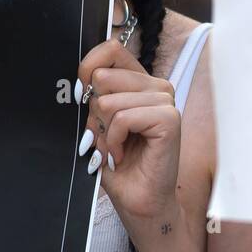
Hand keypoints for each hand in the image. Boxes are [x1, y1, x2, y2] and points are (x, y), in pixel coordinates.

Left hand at [76, 38, 181, 227]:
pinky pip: (124, 117)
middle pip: (104, 77)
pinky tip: (122, 154)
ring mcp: (166, 101)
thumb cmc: (118, 164)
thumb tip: (83, 79)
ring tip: (116, 148)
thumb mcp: (98, 123)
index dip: (89, 67)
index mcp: (139, 82)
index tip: (82, 94)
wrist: (138, 201)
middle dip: (95, 113)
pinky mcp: (169, 119)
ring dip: (105, 132)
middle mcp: (156, 87)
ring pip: (111, 101)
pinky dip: (115, 140)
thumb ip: (94, 96)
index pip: (111, 49)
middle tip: (107, 137)